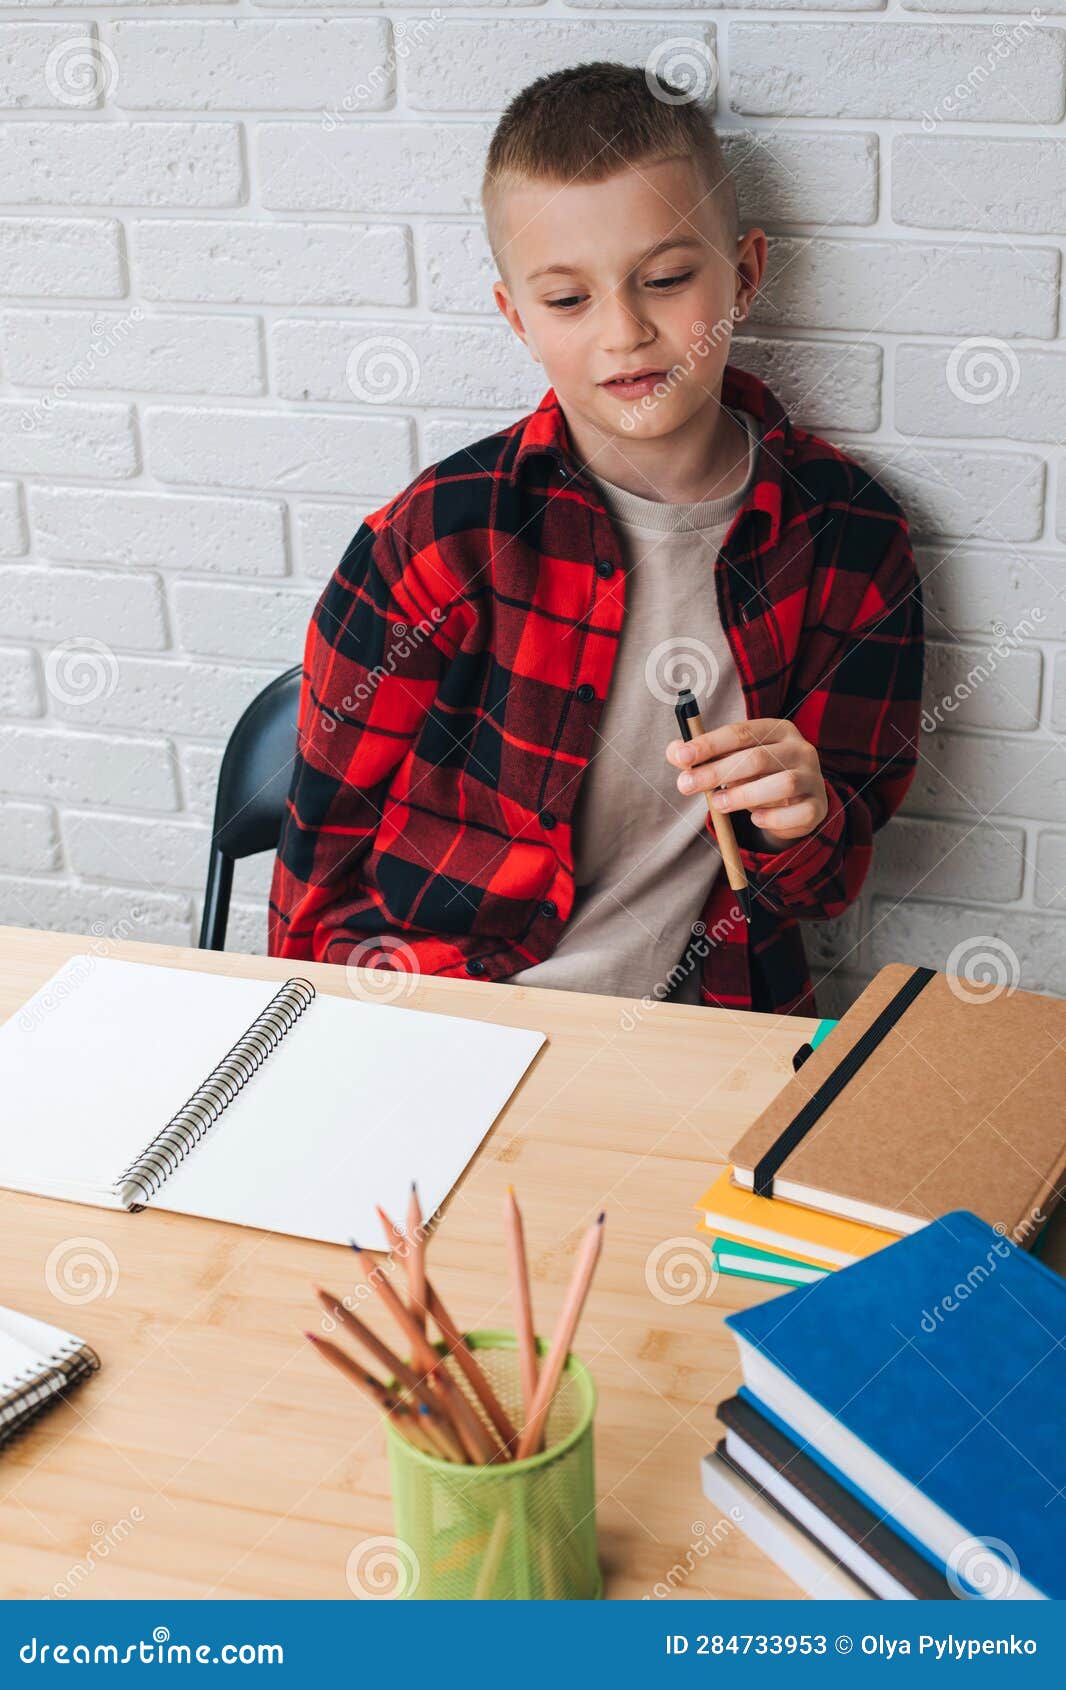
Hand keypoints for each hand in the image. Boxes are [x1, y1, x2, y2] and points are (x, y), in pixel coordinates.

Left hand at [666, 717, 828, 848]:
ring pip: (782, 784)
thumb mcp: (731, 762)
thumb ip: (703, 756)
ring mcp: (812, 778)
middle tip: (686, 785)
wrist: (796, 804)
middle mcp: (800, 750)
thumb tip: (674, 752)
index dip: (709, 744)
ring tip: (718, 804)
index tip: (681, 757)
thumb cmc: (758, 777)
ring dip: (744, 795)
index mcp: (778, 730)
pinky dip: (773, 818)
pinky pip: (798, 813)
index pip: (741, 732)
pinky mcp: (817, 807)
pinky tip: (755, 819)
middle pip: (758, 758)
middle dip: (718, 772)